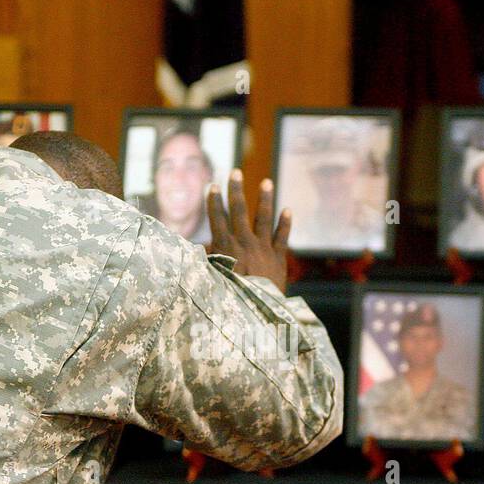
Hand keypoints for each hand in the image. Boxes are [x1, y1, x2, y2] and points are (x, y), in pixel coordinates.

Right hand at [207, 169, 290, 295]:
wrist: (256, 312)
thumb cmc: (229, 299)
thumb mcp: (210, 280)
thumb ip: (204, 263)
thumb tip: (195, 250)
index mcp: (225, 247)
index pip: (217, 218)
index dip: (214, 201)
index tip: (213, 185)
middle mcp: (244, 242)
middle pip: (238, 211)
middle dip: (235, 190)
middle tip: (235, 172)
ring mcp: (263, 248)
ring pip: (263, 218)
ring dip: (264, 199)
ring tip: (266, 182)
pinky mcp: (278, 259)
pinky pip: (282, 238)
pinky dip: (285, 224)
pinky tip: (288, 209)